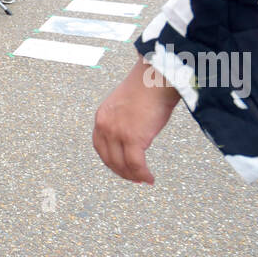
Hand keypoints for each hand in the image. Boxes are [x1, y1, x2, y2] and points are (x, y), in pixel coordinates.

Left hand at [92, 55, 181, 183]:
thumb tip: (137, 134)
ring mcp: (117, 133)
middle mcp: (104, 127)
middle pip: (109, 159)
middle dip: (122, 171)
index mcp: (101, 117)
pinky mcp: (133, 138)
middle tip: (134, 178)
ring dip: (133, 176)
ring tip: (144, 180)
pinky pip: (136, 165)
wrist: (156, 76)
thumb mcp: (127, 104)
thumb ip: (125, 119)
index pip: (100, 147)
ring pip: (122, 165)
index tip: (121, 168)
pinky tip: (150, 179)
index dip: (110, 160)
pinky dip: (143, 174)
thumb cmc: (149, 86)